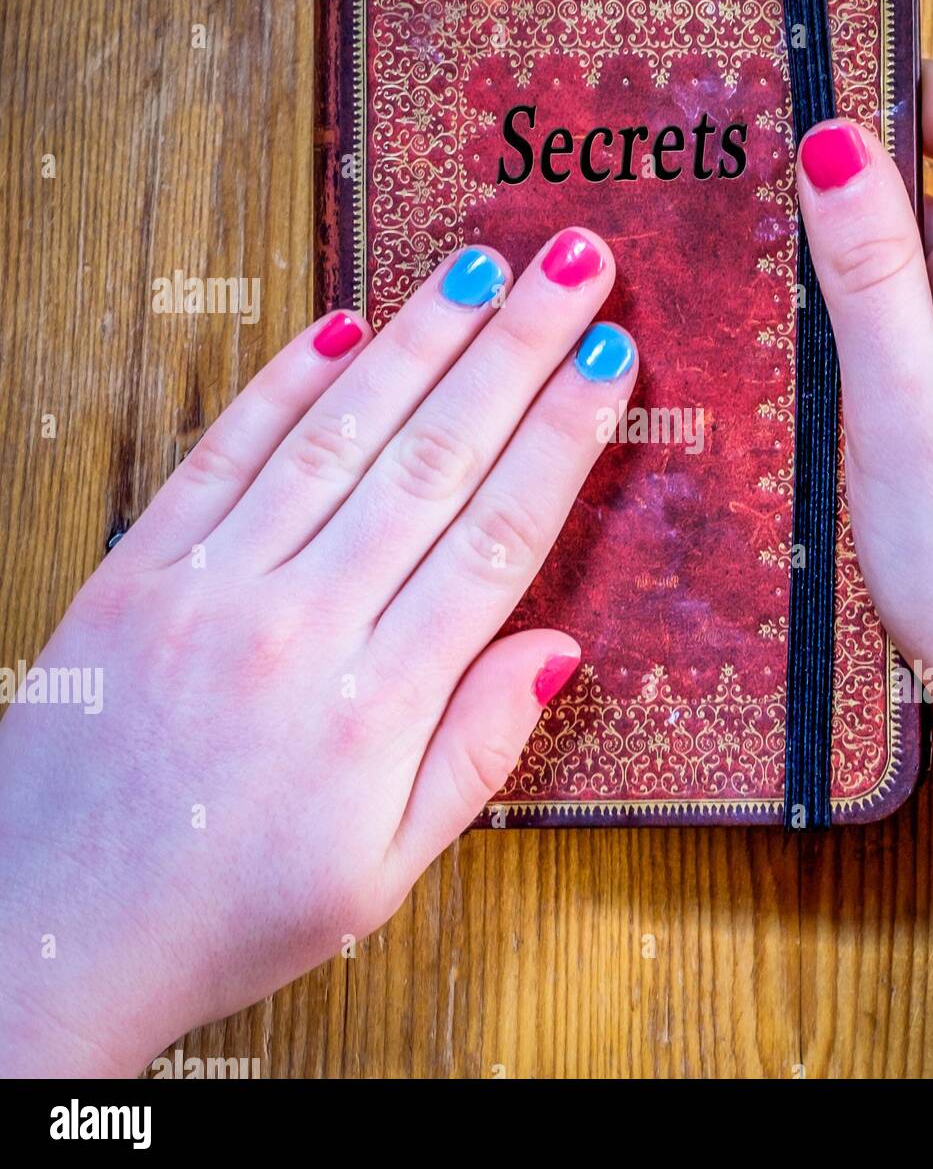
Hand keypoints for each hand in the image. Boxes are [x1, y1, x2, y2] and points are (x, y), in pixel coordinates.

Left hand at [0, 228, 635, 1075]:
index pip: (497, 535)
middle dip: (516, 349)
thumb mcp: (381, 873)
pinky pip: (222, 455)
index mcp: (374, 705)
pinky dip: (282, 384)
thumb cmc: (228, 911)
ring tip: (479, 267)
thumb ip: (474, 753)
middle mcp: (297, 624)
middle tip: (572, 264)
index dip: (561, 436)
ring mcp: (210, 587)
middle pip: (434, 459)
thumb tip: (555, 648)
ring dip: (418, 341)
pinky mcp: (138, 570)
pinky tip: (340, 326)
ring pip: (339, 436)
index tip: (609, 359)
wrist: (42, 934)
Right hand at [795, 61, 932, 782]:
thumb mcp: (896, 395)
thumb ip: (870, 266)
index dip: (921, 87)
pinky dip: (885, 332)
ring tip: (782, 289)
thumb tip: (838, 142)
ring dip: (871, 265)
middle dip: (872, 182)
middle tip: (771, 198)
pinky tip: (826, 375)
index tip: (832, 92)